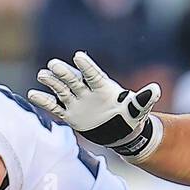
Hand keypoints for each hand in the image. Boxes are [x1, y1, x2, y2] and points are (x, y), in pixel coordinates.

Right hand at [28, 52, 161, 159]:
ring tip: (42, 75)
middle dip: (65, 73)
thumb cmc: (132, 117)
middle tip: (54, 64)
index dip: (86, 66)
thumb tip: (156, 89)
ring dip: (52, 83)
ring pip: (62, 90)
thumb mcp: (139, 109)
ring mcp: (78, 102)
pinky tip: (33, 93)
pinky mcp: (70, 114)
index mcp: (104, 87)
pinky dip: (45, 101)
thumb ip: (144, 99)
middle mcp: (88, 91)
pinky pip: (55, 107)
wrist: (122, 133)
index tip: (78, 56)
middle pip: (74, 80)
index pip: (93, 74)